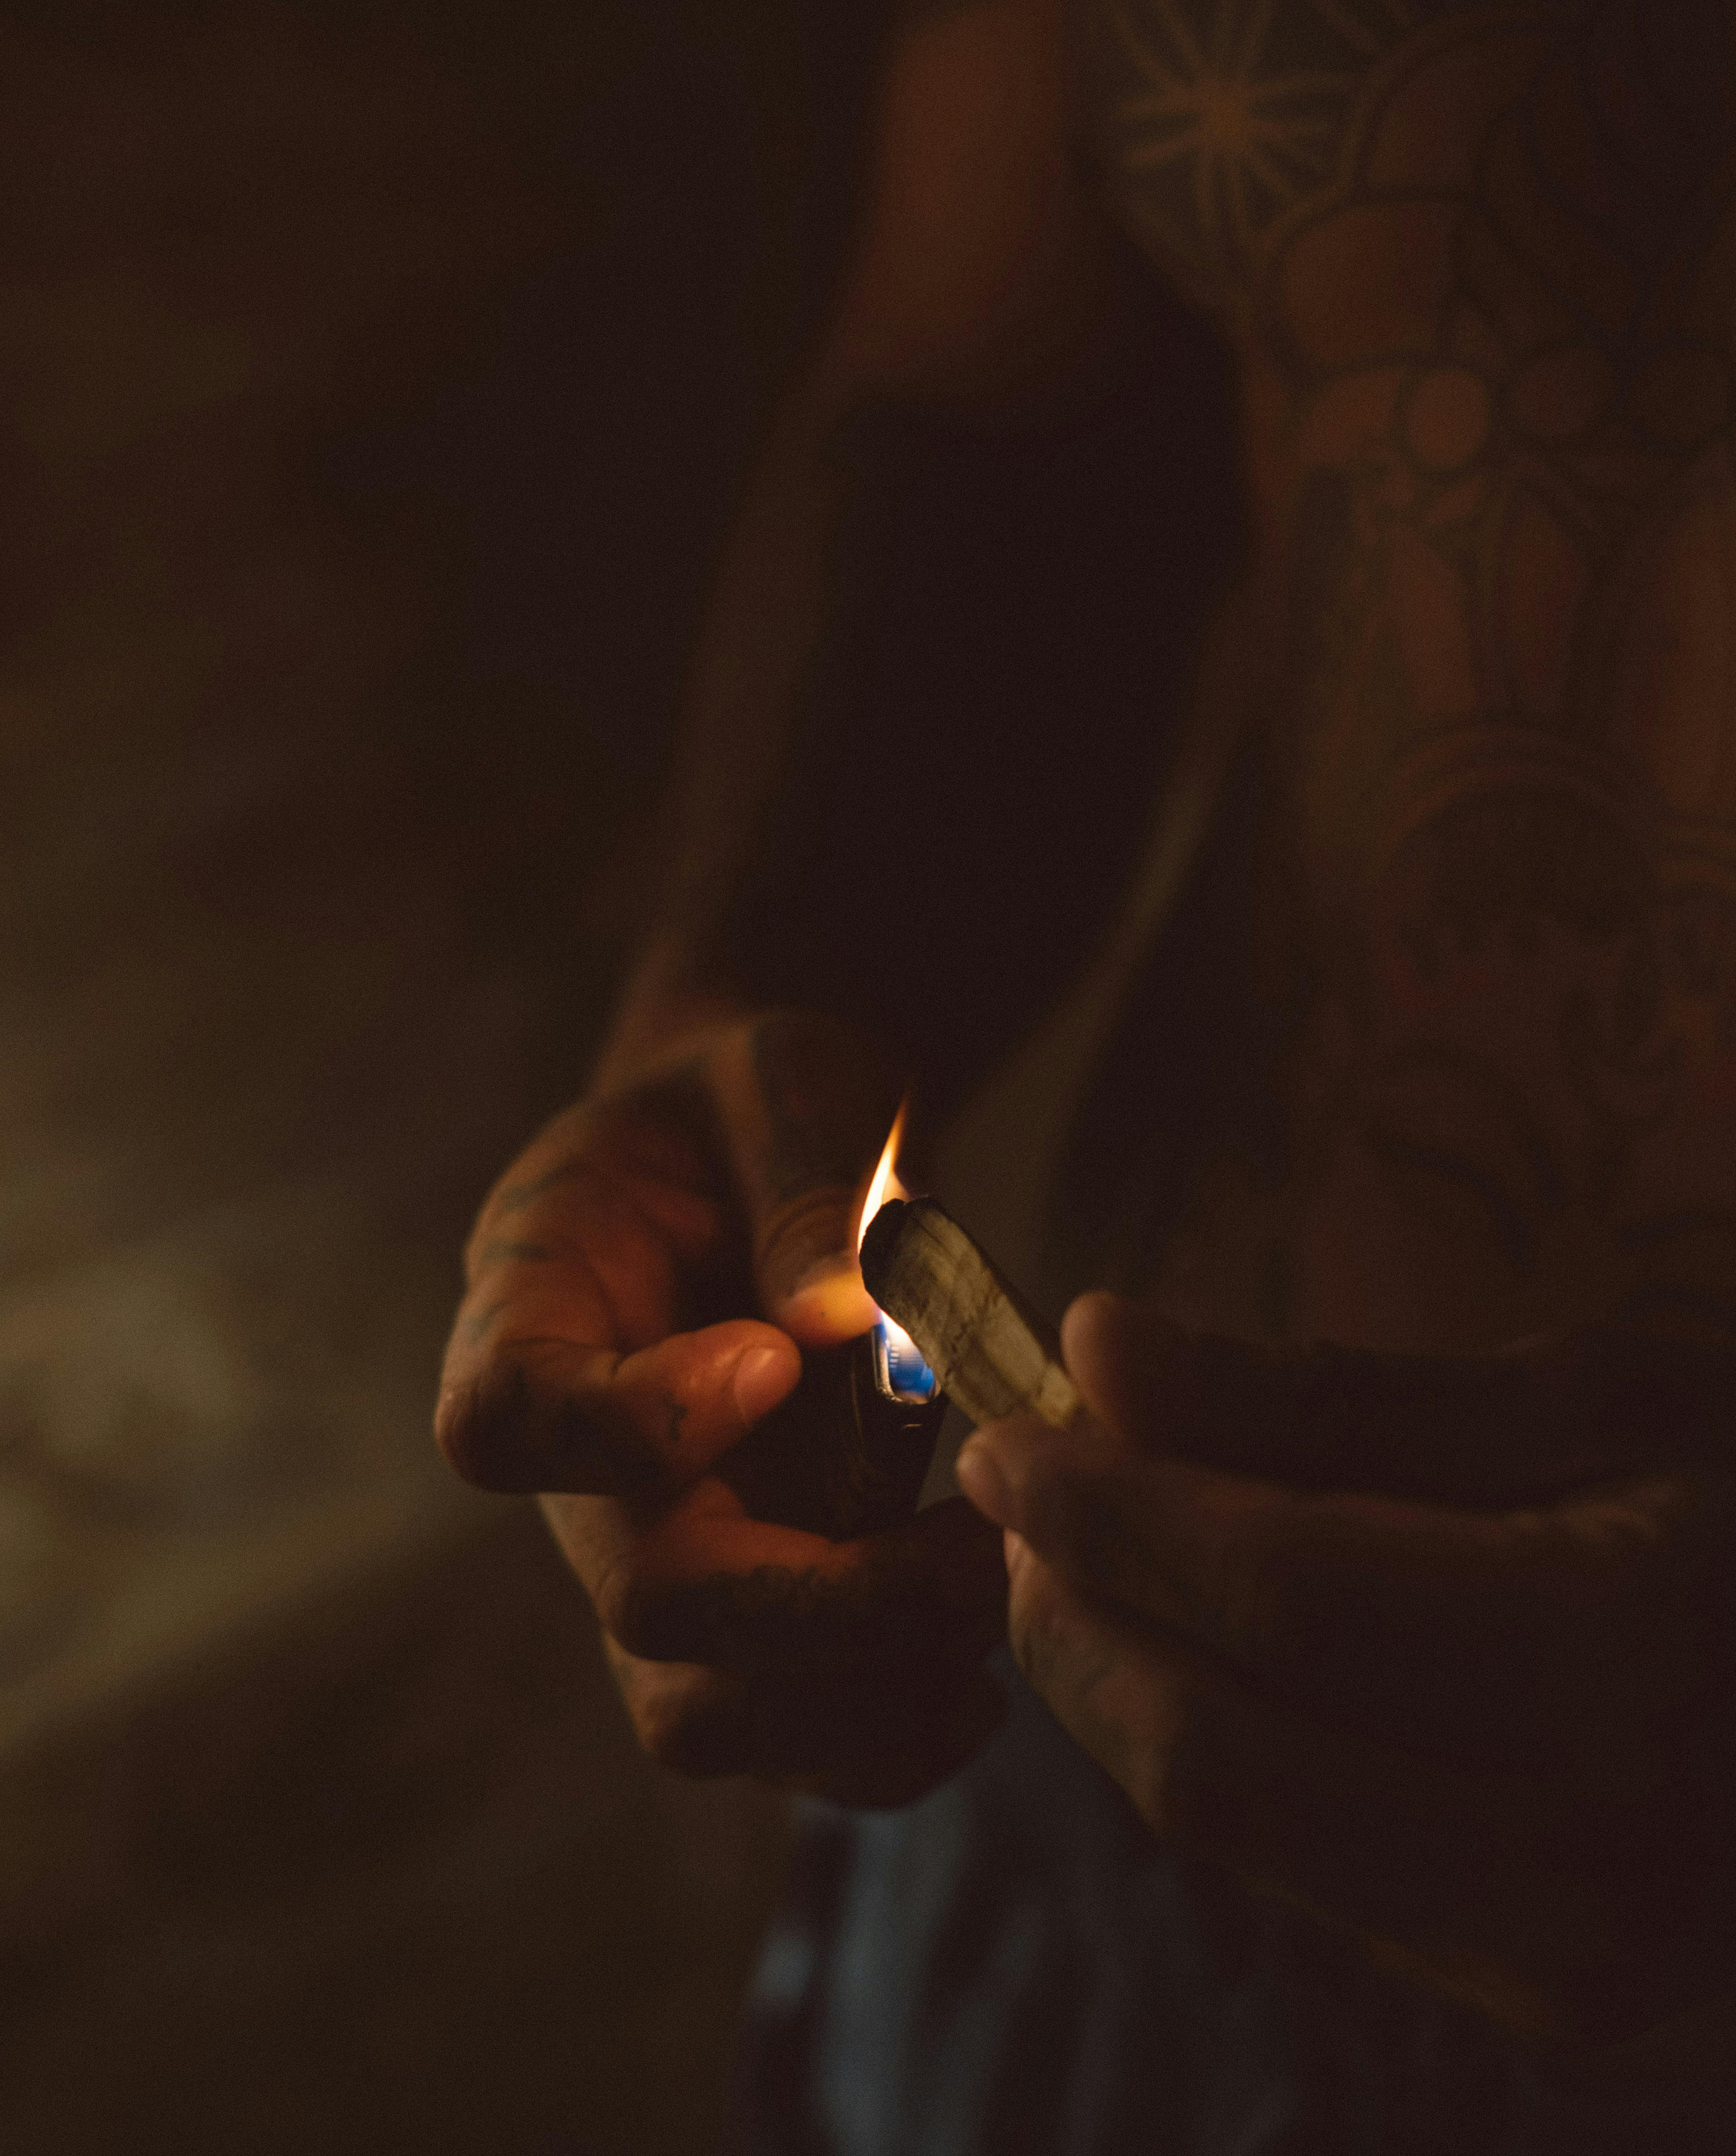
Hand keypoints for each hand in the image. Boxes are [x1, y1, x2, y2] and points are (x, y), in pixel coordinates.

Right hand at [436, 1010, 1004, 1805]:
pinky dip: (877, 1744)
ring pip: (695, 1710)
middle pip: (640, 1598)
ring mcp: (657, 1545)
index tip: (774, 1360)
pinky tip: (979, 1684)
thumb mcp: (790, 1082)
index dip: (631, 1428)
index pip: (504, 1422)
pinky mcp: (744, 1605)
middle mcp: (579, 1459)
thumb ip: (803, 1179)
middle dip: (816, 1601)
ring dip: (853, 1701)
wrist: (774, 1154)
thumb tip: (842, 1325)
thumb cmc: (764, 1101)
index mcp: (534, 1304)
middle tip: (969, 1545)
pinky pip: (780, 1734)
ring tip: (989, 1618)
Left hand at [955, 1292, 1735, 2045]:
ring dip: (1122, 1683)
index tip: (1003, 1435)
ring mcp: (1572, 1963)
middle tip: (1026, 1497)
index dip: (1106, 1511)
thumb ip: (1329, 1398)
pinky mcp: (1548, 2001)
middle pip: (1218, 1749)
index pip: (1273, 1595)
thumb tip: (1098, 1346)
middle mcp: (1593, 1852)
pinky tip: (1208, 1651)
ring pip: (1239, 1826)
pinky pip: (1308, 1869)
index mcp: (1625, 1655)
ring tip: (1098, 1556)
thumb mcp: (1595, 1399)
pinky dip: (1217, 1747)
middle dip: (1078, 1612)